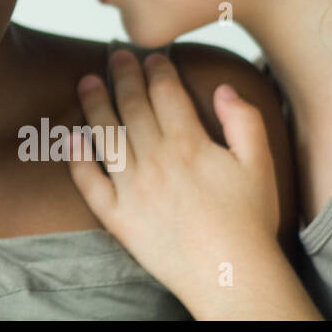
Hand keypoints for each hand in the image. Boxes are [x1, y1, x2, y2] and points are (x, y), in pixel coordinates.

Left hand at [67, 49, 282, 313]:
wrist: (231, 276)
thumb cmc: (249, 222)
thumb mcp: (260, 165)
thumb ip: (245, 121)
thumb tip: (224, 88)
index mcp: (190, 145)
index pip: (166, 94)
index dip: (157, 70)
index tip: (152, 57)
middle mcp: (156, 161)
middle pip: (132, 107)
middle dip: (123, 76)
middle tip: (115, 56)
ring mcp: (132, 188)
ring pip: (106, 135)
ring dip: (94, 104)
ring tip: (86, 82)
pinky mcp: (117, 216)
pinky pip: (89, 183)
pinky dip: (77, 158)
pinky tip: (70, 137)